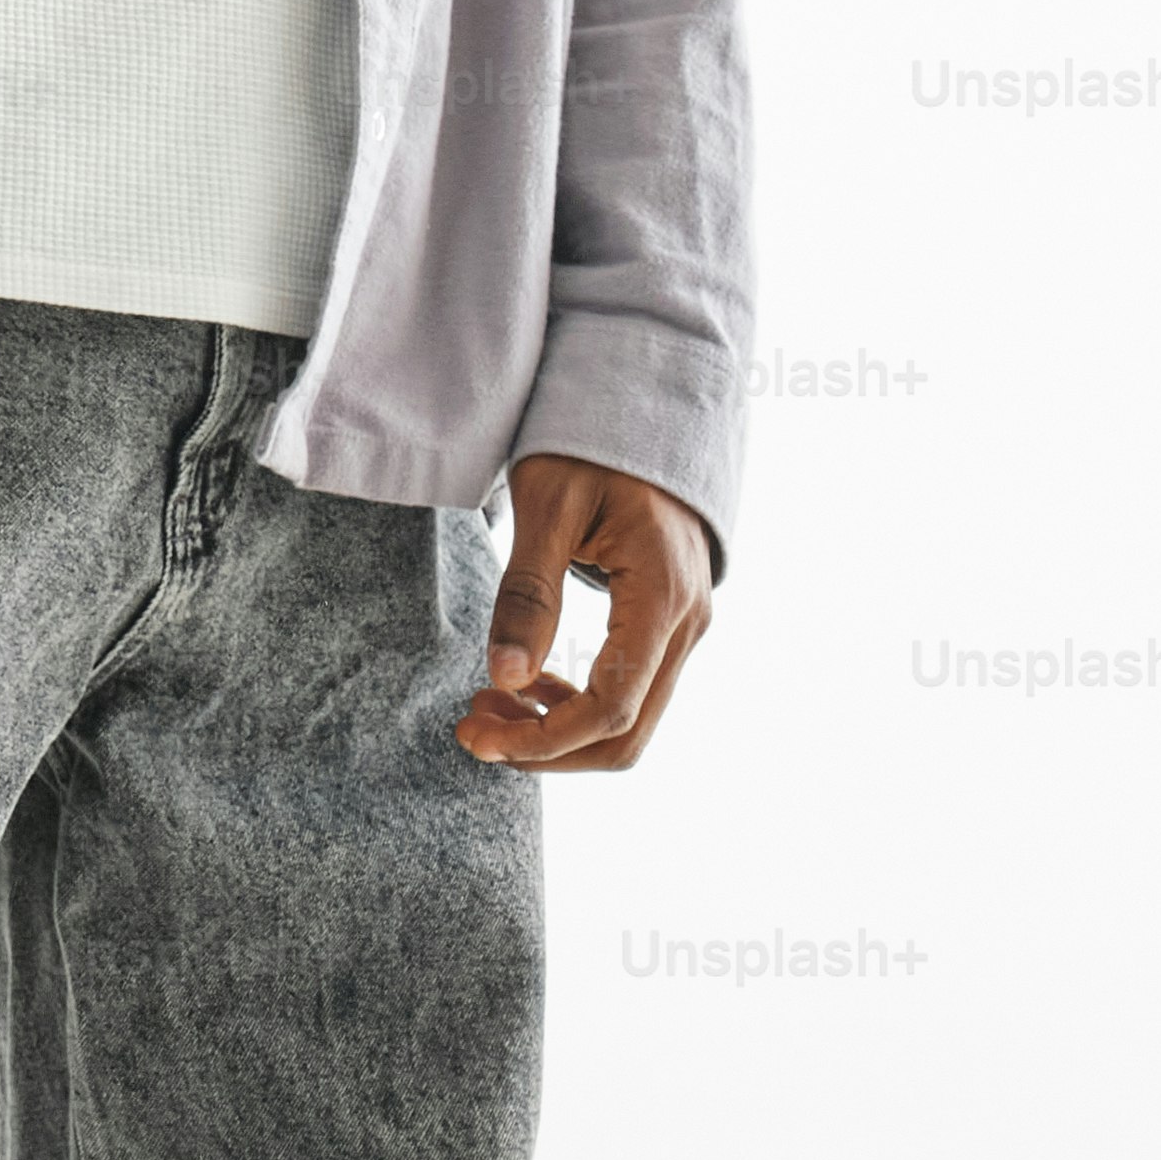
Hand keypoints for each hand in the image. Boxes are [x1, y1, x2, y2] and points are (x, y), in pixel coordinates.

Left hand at [457, 454, 717, 770]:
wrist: (642, 410)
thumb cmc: (590, 445)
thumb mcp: (546, 504)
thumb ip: (529, 592)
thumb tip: (506, 678)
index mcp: (662, 595)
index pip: (614, 706)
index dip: (547, 739)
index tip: (481, 739)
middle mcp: (688, 622)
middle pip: (629, 733)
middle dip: (548, 749)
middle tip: (472, 733)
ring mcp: (685, 626)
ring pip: (632, 719)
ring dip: (560, 732)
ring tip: (488, 711)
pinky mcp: (669, 623)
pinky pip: (632, 689)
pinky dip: (578, 705)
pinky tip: (526, 688)